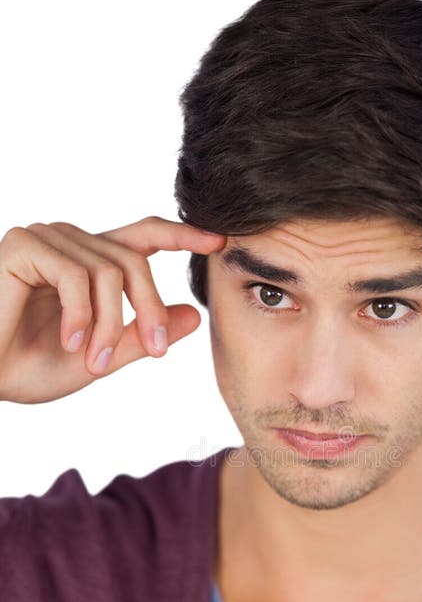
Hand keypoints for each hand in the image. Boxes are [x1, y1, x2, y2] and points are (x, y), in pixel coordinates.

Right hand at [0, 216, 225, 402]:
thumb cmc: (28, 366)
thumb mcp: (100, 357)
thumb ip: (141, 335)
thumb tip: (193, 315)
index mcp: (89, 263)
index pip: (143, 236)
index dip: (181, 235)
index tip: (218, 241)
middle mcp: (70, 243)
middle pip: (135, 261)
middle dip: (151, 310)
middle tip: (155, 353)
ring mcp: (46, 239)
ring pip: (109, 271)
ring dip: (109, 325)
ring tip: (94, 361)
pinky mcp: (23, 245)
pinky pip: (75, 273)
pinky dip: (80, 314)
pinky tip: (69, 341)